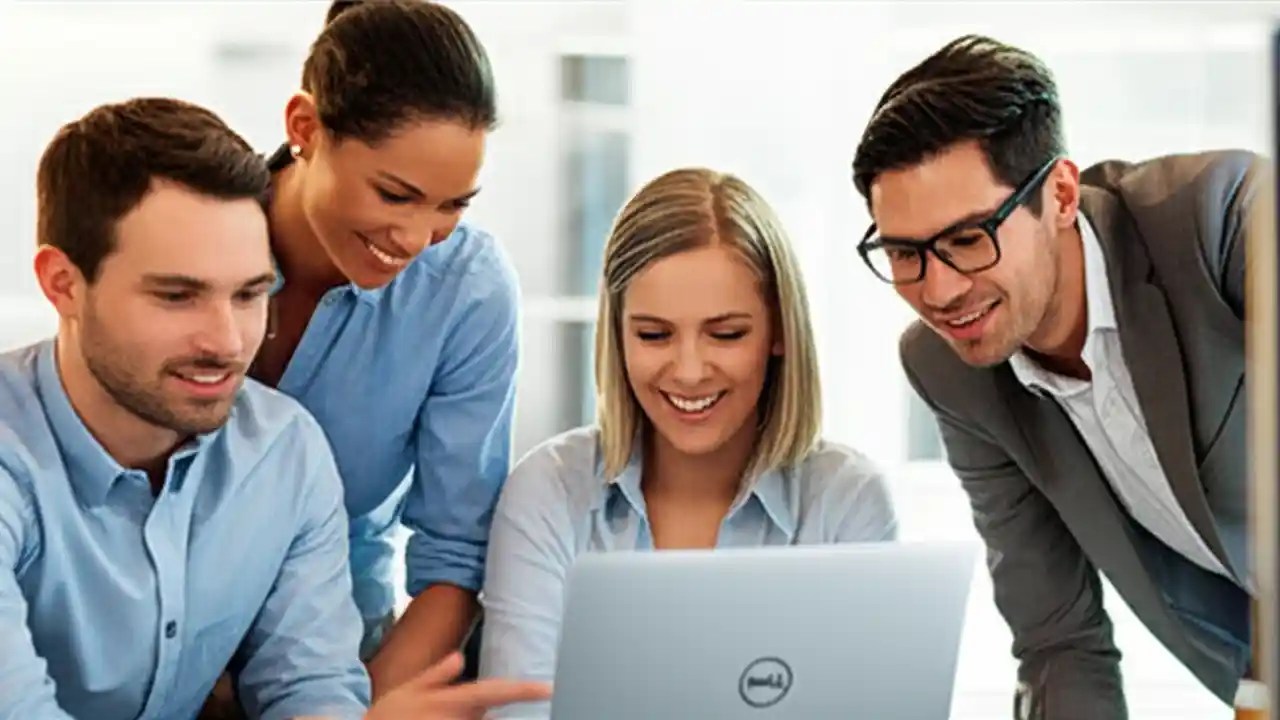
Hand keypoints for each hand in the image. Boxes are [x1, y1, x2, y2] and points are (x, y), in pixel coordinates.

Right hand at [364, 652, 550, 719]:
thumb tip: (458, 658)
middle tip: (446, 712)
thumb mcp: (408, 690)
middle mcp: (454, 719)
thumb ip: (436, 675)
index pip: (494, 691)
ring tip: (436, 716)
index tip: (547, 688)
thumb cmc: (385, 717)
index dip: (523, 690)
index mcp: (449, 701)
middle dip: (483, 718)